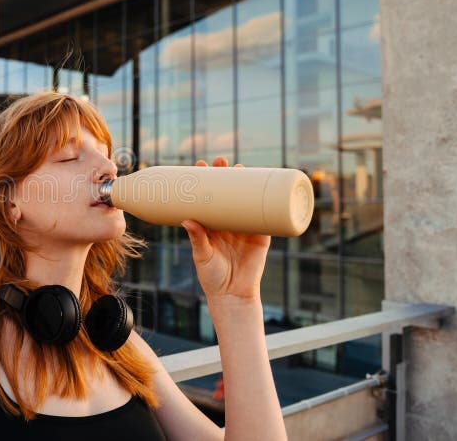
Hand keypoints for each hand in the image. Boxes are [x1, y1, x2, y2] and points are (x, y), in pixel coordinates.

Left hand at [181, 157, 270, 304]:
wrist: (233, 295)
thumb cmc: (213, 276)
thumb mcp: (202, 256)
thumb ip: (197, 239)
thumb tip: (188, 220)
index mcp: (211, 224)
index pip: (207, 196)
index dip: (204, 180)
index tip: (199, 165)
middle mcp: (228, 222)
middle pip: (227, 193)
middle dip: (225, 175)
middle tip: (220, 161)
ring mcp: (246, 227)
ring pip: (246, 199)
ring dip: (245, 182)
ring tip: (241, 166)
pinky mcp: (262, 235)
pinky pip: (266, 215)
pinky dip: (269, 201)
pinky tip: (269, 185)